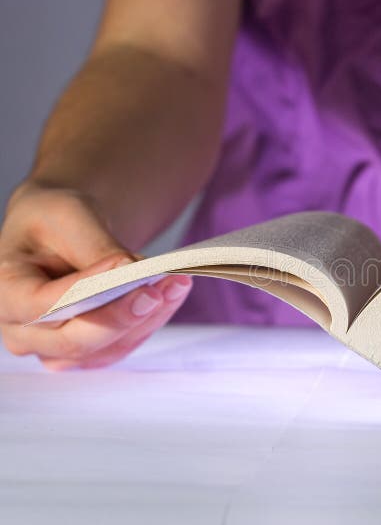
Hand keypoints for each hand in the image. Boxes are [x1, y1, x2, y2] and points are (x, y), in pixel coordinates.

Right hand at [0, 181, 190, 369]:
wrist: (59, 234)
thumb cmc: (53, 222)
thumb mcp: (69, 217)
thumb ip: (96, 248)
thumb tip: (132, 272)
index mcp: (4, 290)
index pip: (43, 304)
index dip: (86, 289)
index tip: (125, 264)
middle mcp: (21, 330)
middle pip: (74, 341)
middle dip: (123, 314)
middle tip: (160, 287)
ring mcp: (52, 347)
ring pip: (103, 350)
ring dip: (145, 321)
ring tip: (176, 284)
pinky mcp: (86, 351)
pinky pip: (121, 347)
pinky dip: (150, 323)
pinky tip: (171, 295)